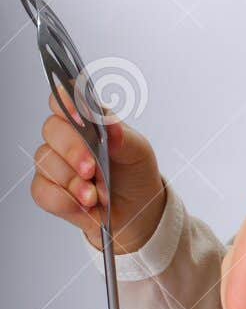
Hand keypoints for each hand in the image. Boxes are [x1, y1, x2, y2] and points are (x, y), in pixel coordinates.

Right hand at [29, 91, 166, 253]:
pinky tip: (84, 206)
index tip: (79, 115)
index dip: (67, 102)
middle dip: (73, 150)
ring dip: (72, 181)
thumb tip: (112, 127)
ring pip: (46, 162)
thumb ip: (125, 138)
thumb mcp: (139, 153)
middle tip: (92, 169)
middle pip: (52, 130)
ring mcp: (54, 163)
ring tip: (95, 196)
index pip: (65, 99)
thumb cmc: (134, 172)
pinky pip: (43, 191)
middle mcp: (66, 137)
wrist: (137, 209)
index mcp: (87, 119)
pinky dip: (64, 201)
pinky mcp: (49, 190)